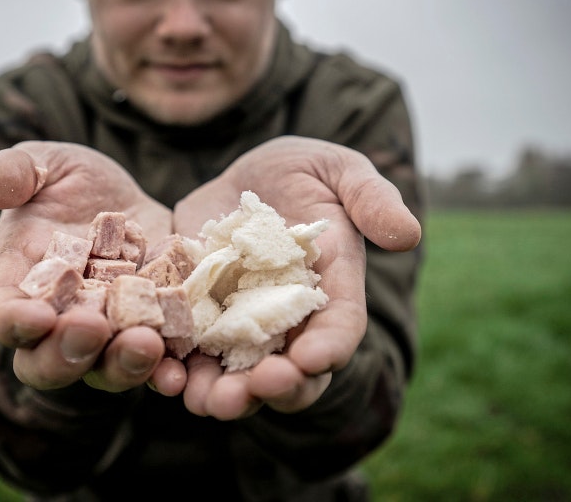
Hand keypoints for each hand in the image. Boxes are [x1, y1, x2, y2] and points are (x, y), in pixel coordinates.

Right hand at [0, 142, 186, 395]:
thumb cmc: (70, 180)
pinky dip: (165, 373)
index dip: (15, 321)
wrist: (128, 199)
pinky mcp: (150, 334)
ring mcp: (106, 335)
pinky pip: (155, 365)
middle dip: (66, 354)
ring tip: (147, 345)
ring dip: (122, 366)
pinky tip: (178, 372)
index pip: (2, 314)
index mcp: (19, 284)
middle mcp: (57, 321)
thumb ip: (11, 173)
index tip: (38, 316)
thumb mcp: (44, 163)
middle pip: (47, 362)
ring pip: (104, 370)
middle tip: (93, 330)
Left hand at [173, 136, 420, 419]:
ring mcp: (242, 324)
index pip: (339, 329)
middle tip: (251, 391)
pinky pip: (188, 352)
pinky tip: (163, 372)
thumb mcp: (339, 171)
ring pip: (236, 375)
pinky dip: (176, 367)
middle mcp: (289, 320)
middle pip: (291, 371)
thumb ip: (371, 198)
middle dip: (274, 388)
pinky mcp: (199, 316)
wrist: (244, 176)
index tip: (311, 359)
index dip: (328, 348)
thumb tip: (408, 235)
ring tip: (204, 400)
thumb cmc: (305, 170)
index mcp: (333, 290)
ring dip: (221, 394)